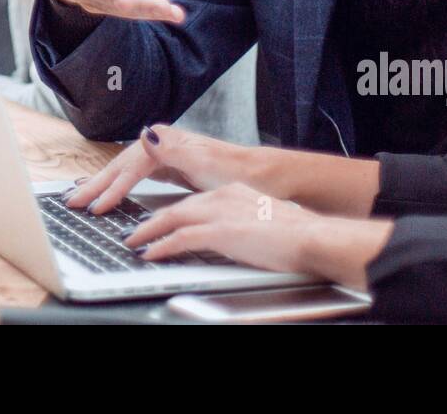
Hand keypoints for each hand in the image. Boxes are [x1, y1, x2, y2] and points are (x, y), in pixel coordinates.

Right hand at [66, 123, 250, 213]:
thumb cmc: (234, 171)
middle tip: (72, 203)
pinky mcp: (165, 167)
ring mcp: (161, 153)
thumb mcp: (204, 161)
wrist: (258, 175)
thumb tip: (145, 136)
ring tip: (79, 198)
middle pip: (120, 165)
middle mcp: (159, 142)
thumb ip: (172, 150)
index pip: (129, 167)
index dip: (112, 188)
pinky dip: (116, 186)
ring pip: (123, 170)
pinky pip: (132, 177)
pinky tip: (106, 193)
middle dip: (96, 185)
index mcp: (164, 139)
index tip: (97, 208)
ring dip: (101, 185)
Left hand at [122, 183, 392, 287]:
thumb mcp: (261, 222)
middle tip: (134, 230)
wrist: (313, 236)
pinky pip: (181, 237)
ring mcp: (221, 212)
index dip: (171, 212)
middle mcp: (223, 196)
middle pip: (177, 206)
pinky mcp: (221, 231)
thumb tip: (231, 238)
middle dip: (151, 219)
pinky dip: (162, 245)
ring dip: (149, 231)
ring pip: (172, 217)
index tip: (156, 221)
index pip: (193, 200)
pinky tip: (151, 254)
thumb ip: (241, 224)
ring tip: (133, 242)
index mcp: (234, 193)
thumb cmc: (296, 235)